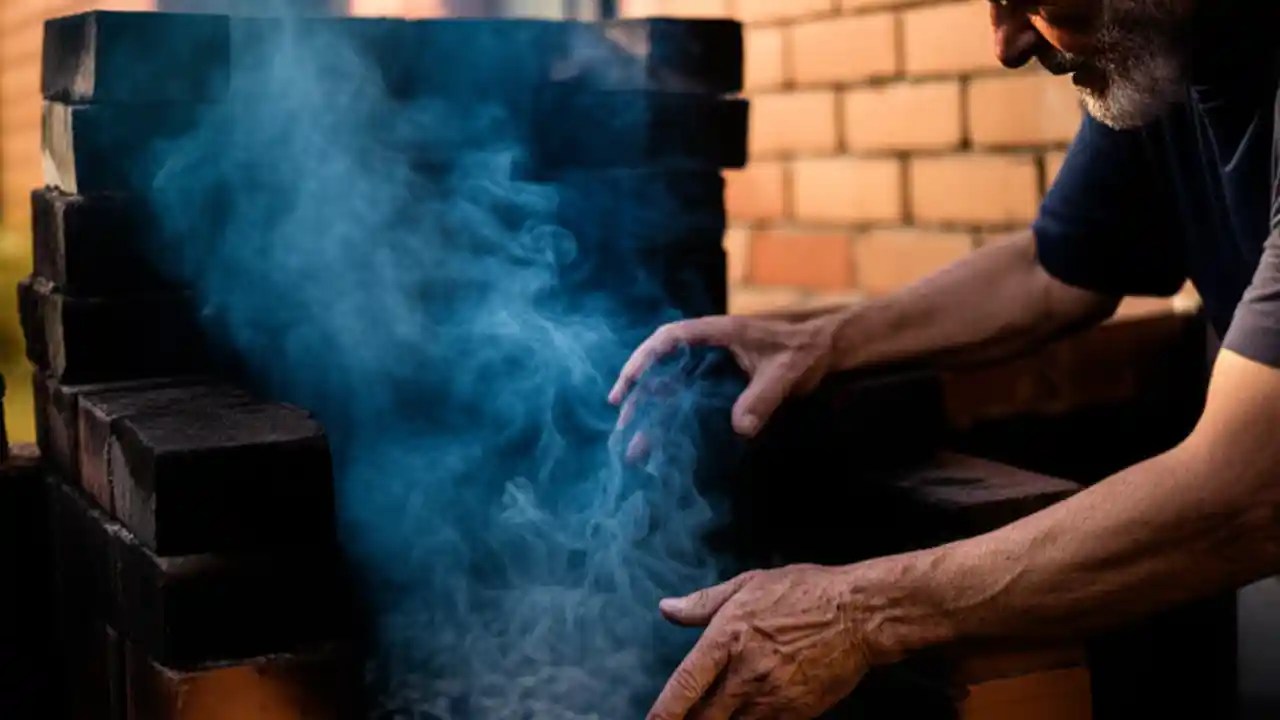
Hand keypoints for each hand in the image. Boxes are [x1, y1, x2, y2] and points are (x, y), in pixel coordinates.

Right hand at [609, 314, 839, 438]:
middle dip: (640, 395)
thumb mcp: (786, 372)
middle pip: (662, 367)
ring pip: (674, 387)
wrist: (825, 350)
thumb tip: (740, 427)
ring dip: (656, 413)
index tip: (627, 387)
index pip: (668, 339)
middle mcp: (709, 347)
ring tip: (637, 446)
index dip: (642, 360)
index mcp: (717, 332)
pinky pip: (693, 399)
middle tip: (623, 425)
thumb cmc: (805, 350)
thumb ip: (763, 397)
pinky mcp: (723, 384)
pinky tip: (668, 443)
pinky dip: (678, 419)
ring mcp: (714, 365)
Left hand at [648, 564, 887, 719]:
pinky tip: (748, 710)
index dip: (663, 712)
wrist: (859, 615)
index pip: (685, 685)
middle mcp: (745, 675)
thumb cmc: (804, 592)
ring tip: (715, 713)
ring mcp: (772, 699)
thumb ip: (704, 603)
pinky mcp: (795, 714)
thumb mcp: (749, 584)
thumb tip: (666, 608)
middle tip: (683, 718)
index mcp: (727, 639)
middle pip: (704, 719)